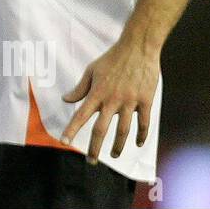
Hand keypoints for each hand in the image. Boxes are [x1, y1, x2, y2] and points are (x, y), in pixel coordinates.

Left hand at [60, 34, 160, 161]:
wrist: (138, 47)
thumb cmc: (112, 58)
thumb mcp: (92, 70)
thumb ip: (80, 88)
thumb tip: (66, 100)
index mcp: (97, 93)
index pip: (81, 115)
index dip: (72, 129)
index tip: (64, 141)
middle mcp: (112, 100)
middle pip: (101, 129)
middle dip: (95, 148)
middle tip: (91, 161)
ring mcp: (130, 101)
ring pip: (123, 131)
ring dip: (118, 146)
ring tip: (114, 155)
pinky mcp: (145, 101)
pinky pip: (143, 123)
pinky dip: (141, 136)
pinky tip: (137, 143)